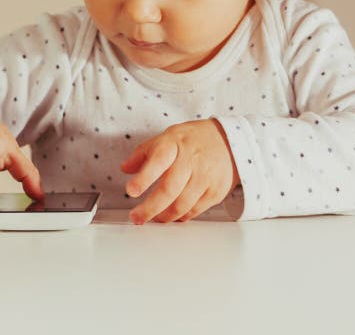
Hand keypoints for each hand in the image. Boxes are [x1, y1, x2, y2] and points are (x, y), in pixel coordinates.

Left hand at [120, 119, 239, 224]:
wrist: (229, 142)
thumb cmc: (193, 140)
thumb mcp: (167, 137)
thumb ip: (144, 153)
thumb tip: (125, 168)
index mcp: (175, 143)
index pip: (157, 160)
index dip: (144, 177)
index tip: (131, 191)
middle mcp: (191, 160)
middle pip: (169, 189)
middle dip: (150, 208)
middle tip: (137, 217)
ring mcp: (205, 176)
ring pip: (182, 204)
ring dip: (164, 216)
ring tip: (153, 218)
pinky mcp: (215, 191)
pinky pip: (195, 210)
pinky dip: (181, 216)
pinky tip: (172, 215)